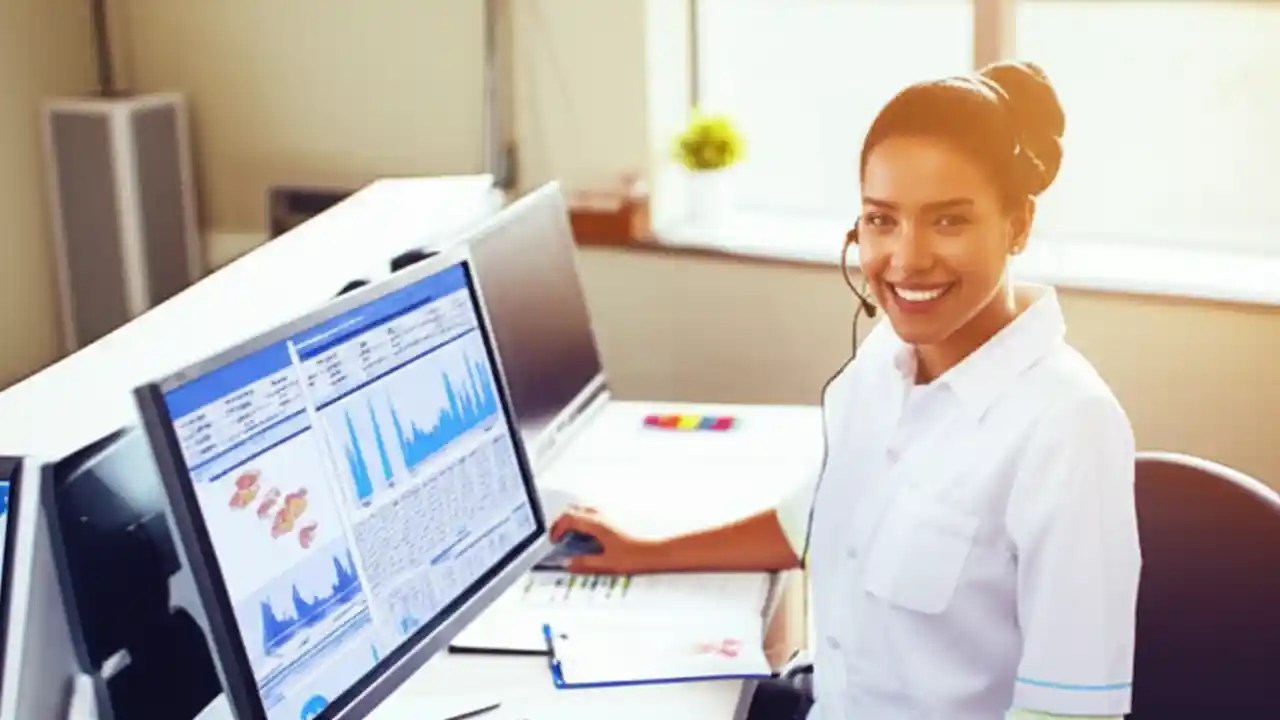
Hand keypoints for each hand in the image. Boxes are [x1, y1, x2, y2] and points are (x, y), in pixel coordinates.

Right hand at [549, 505, 664, 574]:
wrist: (660, 549)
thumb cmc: (638, 553)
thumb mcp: (607, 563)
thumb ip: (585, 563)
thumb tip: (570, 563)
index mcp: (597, 523)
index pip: (567, 518)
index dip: (556, 529)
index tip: (554, 540)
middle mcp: (603, 514)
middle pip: (573, 510)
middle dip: (562, 522)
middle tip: (559, 537)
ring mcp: (611, 512)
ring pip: (585, 510)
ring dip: (575, 520)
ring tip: (574, 537)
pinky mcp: (619, 515)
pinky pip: (596, 513)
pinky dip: (587, 521)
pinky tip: (593, 536)